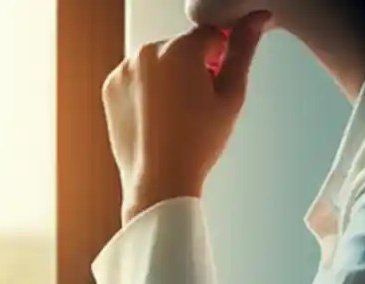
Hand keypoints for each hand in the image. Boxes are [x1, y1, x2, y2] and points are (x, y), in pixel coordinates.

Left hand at [102, 12, 269, 223]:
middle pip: (181, 48)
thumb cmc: (195, 145)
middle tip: (196, 108)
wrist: (160, 181)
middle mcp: (146, 53)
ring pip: (158, 63)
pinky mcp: (110, 88)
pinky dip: (146, 92)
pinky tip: (157, 119)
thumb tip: (255, 20)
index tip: (215, 87)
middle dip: (192, 68)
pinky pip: (136, 79)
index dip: (219, 61)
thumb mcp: (231, 95)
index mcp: (179, 49)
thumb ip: (243, 50)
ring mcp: (124, 70)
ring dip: (169, 78)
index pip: (210, 34)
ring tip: (176, 116)